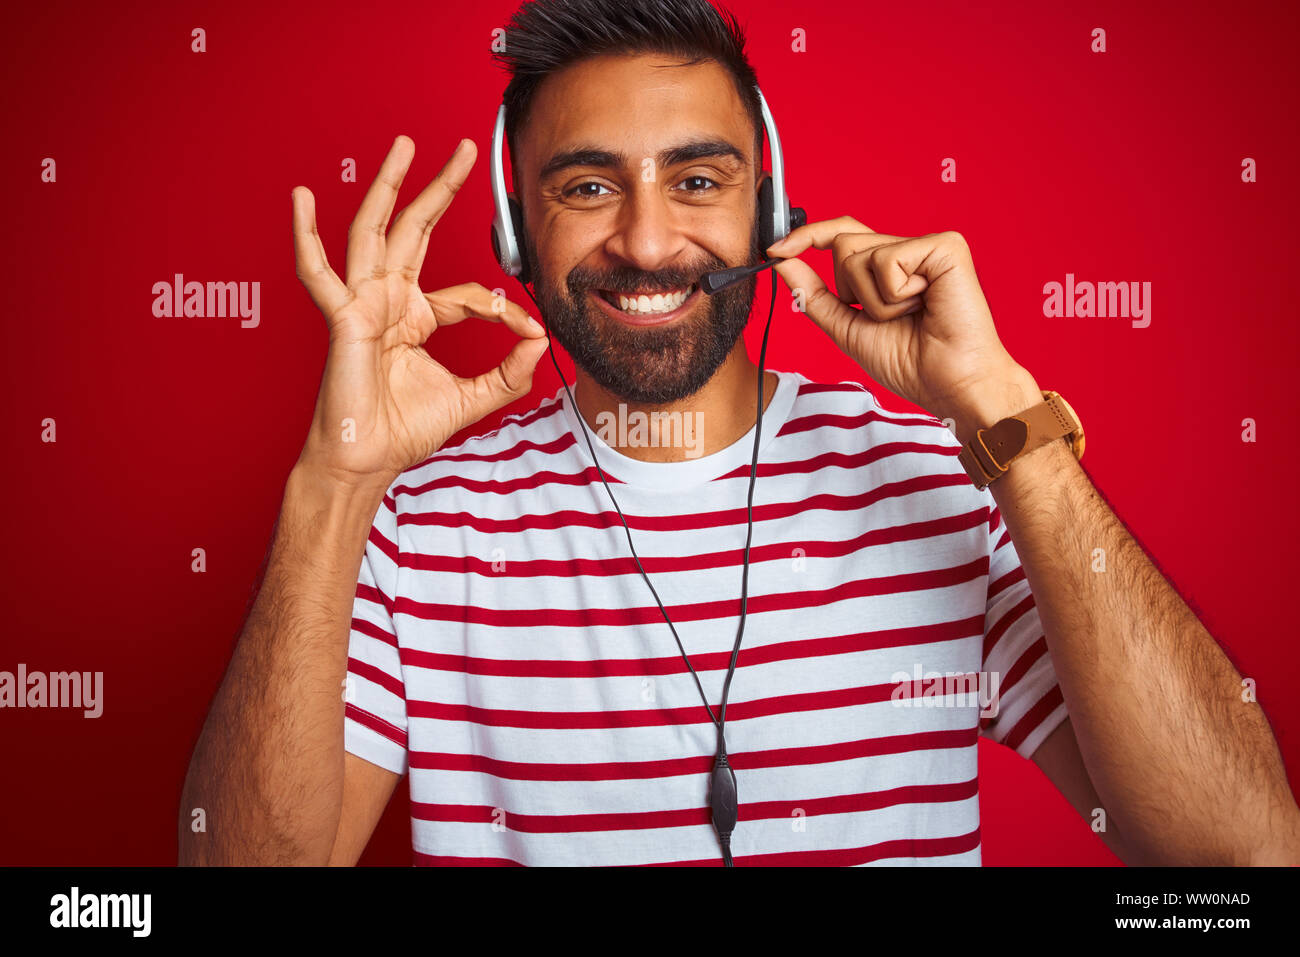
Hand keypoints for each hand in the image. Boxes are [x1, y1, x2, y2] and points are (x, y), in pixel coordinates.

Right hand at [291, 136, 548, 488]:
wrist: (367, 460)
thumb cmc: (404, 431)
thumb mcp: (471, 399)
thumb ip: (507, 374)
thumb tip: (539, 344)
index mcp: (416, 316)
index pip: (468, 293)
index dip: (502, 309)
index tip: (529, 329)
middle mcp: (388, 301)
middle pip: (416, 230)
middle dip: (439, 187)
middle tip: (464, 148)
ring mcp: (362, 304)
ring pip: (374, 232)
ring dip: (387, 186)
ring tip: (403, 146)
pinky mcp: (342, 319)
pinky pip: (319, 273)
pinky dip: (306, 235)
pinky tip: (303, 199)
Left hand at [766, 217, 1036, 434]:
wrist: (950, 385)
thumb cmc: (911, 363)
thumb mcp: (847, 327)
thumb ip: (815, 294)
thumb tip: (782, 262)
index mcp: (889, 266)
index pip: (841, 235)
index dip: (807, 236)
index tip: (774, 250)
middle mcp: (908, 249)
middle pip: (843, 245)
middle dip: (851, 291)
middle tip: (890, 317)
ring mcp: (928, 245)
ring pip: (859, 255)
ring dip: (874, 301)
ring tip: (910, 315)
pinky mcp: (946, 247)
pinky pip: (887, 261)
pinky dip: (894, 295)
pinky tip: (924, 305)